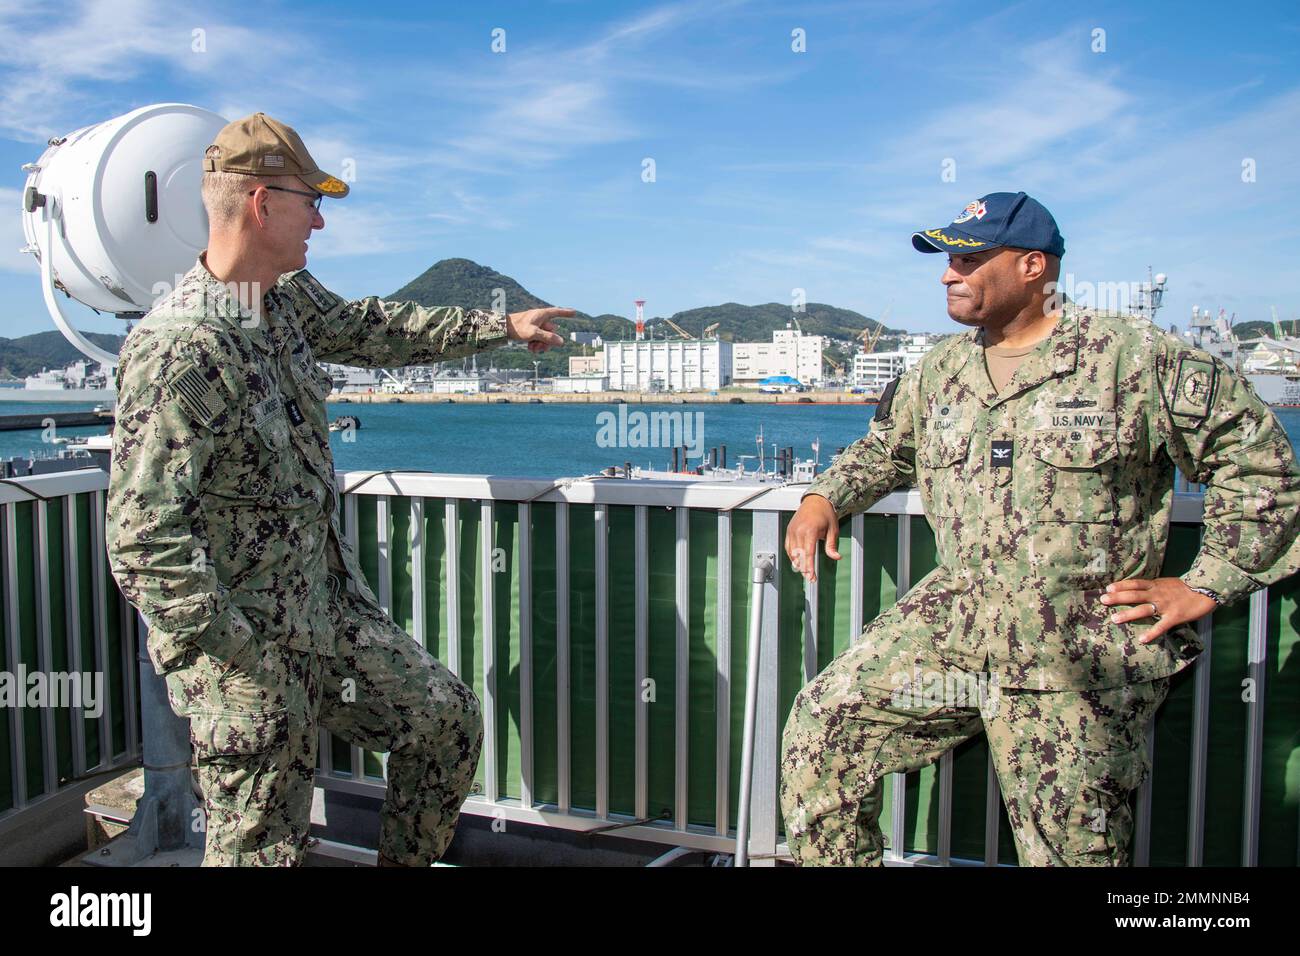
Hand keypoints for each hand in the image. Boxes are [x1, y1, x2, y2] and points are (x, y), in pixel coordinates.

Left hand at [507, 307, 570, 352]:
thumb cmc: (517, 328)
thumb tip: (562, 342)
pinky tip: (529, 348)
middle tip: (540, 349)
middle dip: (548, 341)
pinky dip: (536, 344)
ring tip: (532, 349)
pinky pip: (538, 338)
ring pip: (545, 337)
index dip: (566, 313)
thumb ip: (548, 338)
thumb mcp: (534, 334)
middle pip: (552, 331)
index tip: (574, 312)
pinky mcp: (530, 330)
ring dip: (541, 344)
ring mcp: (535, 325)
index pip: (557, 312)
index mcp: (542, 314)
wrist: (502, 329)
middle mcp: (540, 319)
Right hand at [784, 494, 840, 582]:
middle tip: (810, 578)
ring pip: (791, 552)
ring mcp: (792, 530)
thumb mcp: (833, 529)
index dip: (810, 567)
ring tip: (804, 571)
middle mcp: (799, 531)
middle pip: (799, 556)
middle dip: (804, 569)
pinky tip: (797, 561)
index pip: (808, 554)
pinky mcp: (789, 530)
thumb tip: (836, 557)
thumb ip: (831, 545)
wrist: (816, 500)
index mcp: (810, 530)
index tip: (812, 577)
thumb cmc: (825, 513)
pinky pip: (788, 546)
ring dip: (797, 563)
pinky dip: (791, 555)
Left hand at [1099, 577, 1216, 643]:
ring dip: (1129, 614)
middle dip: (1118, 597)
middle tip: (1103, 600)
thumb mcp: (1166, 583)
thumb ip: (1153, 586)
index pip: (1135, 583)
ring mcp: (1165, 605)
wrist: (1206, 590)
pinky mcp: (1174, 617)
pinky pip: (1161, 626)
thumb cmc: (1185, 588)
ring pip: (1144, 609)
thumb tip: (1138, 589)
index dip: (1121, 585)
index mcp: (1155, 585)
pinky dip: (1152, 633)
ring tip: (1115, 619)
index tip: (1108, 588)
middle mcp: (1158, 594)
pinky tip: (1142, 640)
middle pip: (1134, 595)